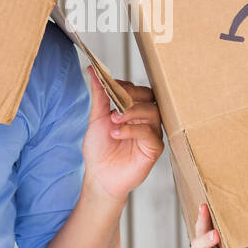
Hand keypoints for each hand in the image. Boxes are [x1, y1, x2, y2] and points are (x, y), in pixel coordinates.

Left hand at [80, 68, 163, 200]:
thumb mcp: (97, 118)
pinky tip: (116, 133)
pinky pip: (150, 133)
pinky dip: (133, 130)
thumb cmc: (99, 150)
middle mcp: (146, 120)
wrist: (99, 176)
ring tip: (113, 120)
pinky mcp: (154, 149)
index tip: (110, 86)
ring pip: (152, 112)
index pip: (137, 90)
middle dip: (131, 96)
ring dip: (131, 112)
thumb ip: (100, 95)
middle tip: (115, 103)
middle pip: (149, 97)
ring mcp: (151, 133)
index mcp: (134, 111)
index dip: (125, 85)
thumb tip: (93, 71)